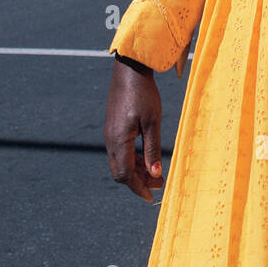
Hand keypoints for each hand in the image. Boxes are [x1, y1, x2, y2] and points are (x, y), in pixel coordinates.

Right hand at [104, 56, 162, 201]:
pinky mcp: (112, 128)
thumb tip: (155, 174)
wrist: (129, 71)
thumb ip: (153, 149)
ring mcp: (109, 134)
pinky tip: (146, 158)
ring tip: (155, 172)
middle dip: (138, 182)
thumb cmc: (144, 94)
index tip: (151, 196)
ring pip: (119, 163)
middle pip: (120, 172)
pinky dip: (132, 159)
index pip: (125, 175)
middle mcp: (110, 140)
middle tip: (158, 184)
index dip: (138, 188)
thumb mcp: (153, 122)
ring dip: (136, 171)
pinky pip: (119, 152)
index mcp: (119, 140)